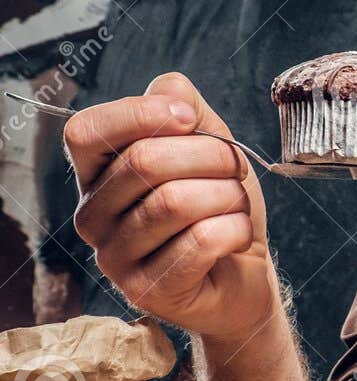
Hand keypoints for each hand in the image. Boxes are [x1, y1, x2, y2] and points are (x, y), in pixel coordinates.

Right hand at [66, 72, 274, 347]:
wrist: (245, 276)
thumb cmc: (219, 208)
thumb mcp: (209, 148)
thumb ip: (185, 109)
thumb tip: (170, 90)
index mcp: (96, 176)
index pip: (86, 131)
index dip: (141, 113)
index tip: (189, 118)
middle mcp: (92, 216)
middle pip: (144, 162)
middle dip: (212, 156)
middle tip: (235, 171)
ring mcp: (114, 258)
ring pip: (175, 202)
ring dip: (227, 196)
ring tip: (235, 206)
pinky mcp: (148, 289)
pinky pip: (200, 241)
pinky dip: (234, 230)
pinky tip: (237, 236)